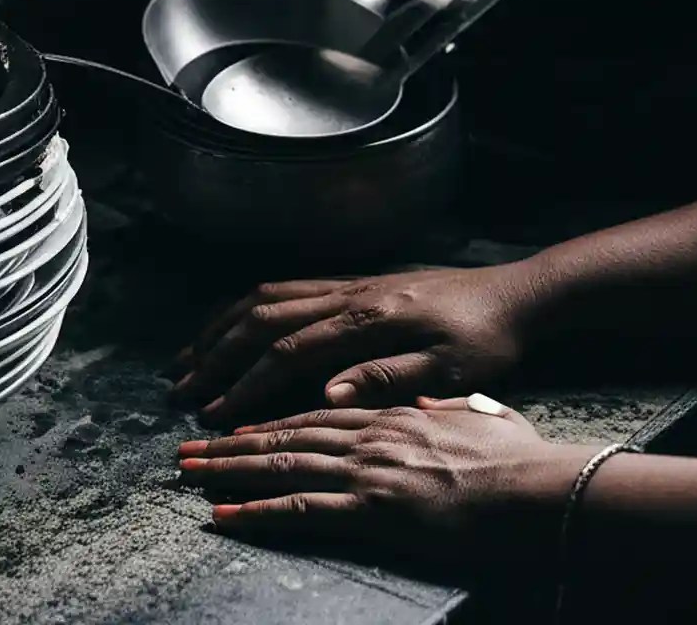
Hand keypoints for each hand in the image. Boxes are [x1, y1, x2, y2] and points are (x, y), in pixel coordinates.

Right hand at [170, 263, 550, 426]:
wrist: (516, 294)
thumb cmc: (488, 340)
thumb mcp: (451, 370)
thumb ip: (388, 380)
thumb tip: (326, 395)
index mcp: (367, 321)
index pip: (288, 352)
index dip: (246, 384)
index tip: (214, 415)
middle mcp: (347, 295)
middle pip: (261, 318)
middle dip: (216, 355)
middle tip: (181, 389)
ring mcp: (347, 283)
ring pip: (266, 297)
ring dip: (221, 326)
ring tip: (188, 356)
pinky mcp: (354, 280)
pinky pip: (286, 287)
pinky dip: (247, 306)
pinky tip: (232, 324)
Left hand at [176, 396, 590, 566]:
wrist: (538, 489)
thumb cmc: (519, 460)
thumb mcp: (480, 417)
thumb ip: (442, 408)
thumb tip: (421, 403)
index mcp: (393, 416)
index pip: (316, 413)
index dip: (270, 420)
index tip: (237, 425)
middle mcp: (370, 437)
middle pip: (286, 436)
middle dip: (230, 442)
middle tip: (188, 448)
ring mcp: (368, 472)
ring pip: (281, 466)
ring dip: (228, 470)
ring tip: (189, 474)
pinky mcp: (372, 510)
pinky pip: (301, 511)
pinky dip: (256, 513)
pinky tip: (224, 517)